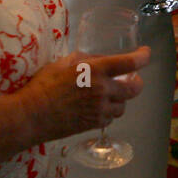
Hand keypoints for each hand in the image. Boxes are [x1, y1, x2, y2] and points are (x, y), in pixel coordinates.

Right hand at [18, 47, 150, 143]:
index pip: (131, 63)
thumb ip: (86, 58)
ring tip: (111, 94)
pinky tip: (98, 107)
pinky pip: (110, 118)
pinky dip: (108, 112)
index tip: (145, 53)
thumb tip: (101, 60)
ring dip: (121, 99)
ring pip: (124, 106)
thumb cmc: (43, 85)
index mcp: (97, 70)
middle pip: (135, 88)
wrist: (31, 115)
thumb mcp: (64, 62)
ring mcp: (100, 109)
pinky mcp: (94, 124)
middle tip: (133, 78)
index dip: (143, 56)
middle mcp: (103, 90)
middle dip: (137, 82)